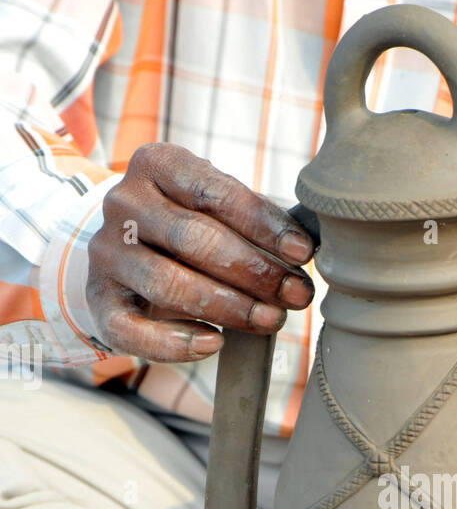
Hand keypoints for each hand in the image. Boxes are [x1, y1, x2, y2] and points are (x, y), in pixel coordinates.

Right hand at [86, 143, 314, 361]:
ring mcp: (107, 253)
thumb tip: (306, 249)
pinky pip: (132, 330)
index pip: (214, 192)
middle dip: (255, 271)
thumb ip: (250, 218)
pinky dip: (176, 343)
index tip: (304, 252)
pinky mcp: (98, 299)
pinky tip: (215, 344)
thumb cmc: (188, 225)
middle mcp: (123, 203)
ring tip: (270, 320)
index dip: (263, 225)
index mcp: (156, 164)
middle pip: (193, 239)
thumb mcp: (212, 204)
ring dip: (228, 307)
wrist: (126, 248)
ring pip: (168, 283)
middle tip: (297, 294)